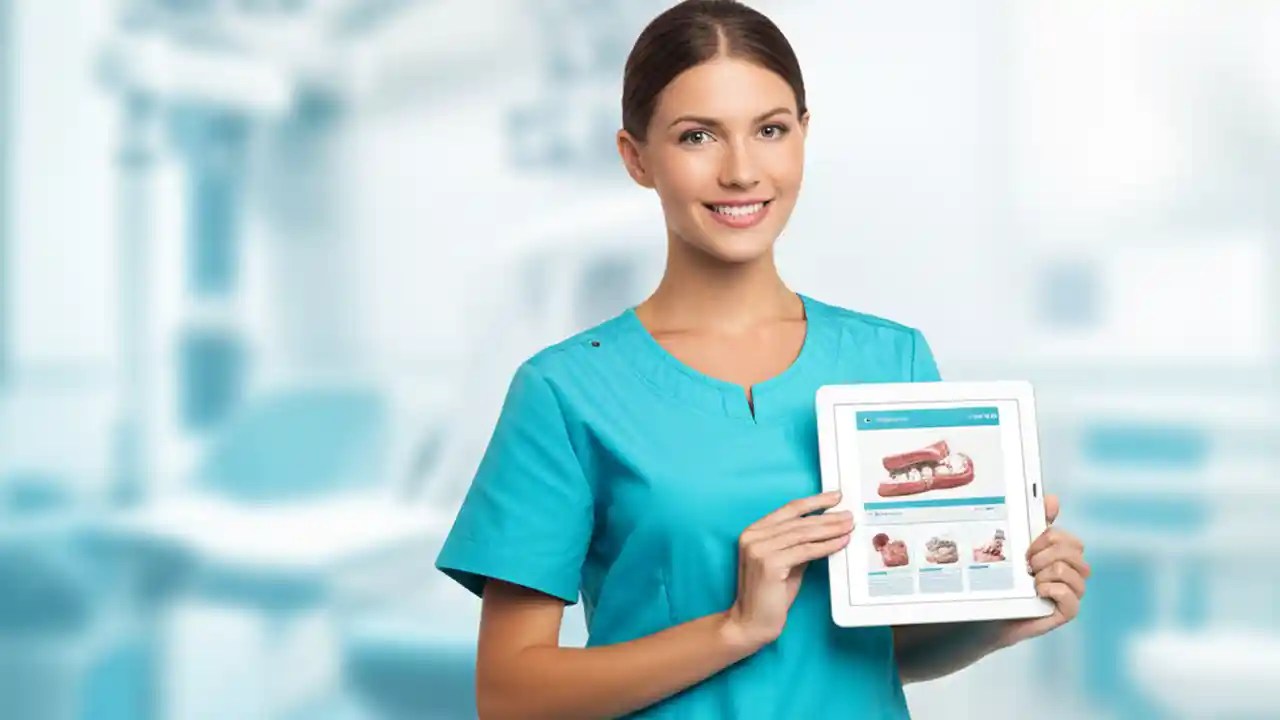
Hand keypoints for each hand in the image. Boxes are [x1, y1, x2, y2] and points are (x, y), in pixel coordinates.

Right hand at [722, 490, 851, 649]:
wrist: (751, 622)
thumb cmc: (769, 595)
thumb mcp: (785, 562)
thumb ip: (799, 545)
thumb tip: (826, 530)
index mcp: (753, 531)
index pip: (789, 509)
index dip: (814, 502)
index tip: (835, 496)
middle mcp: (753, 536)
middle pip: (799, 521)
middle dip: (828, 517)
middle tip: (849, 514)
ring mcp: (759, 549)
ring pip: (804, 534)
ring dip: (830, 529)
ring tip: (849, 526)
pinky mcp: (769, 564)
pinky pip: (805, 551)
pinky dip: (826, 546)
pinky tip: (840, 542)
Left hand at [997, 494, 1089, 647]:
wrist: (987, 612)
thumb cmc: (1004, 580)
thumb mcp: (1017, 547)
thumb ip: (1035, 524)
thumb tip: (1053, 499)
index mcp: (1061, 556)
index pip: (1070, 539)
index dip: (1047, 539)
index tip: (1027, 548)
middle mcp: (1071, 574)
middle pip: (1075, 551)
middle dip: (1046, 554)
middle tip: (1027, 566)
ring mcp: (1070, 593)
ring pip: (1072, 570)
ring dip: (1046, 572)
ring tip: (1031, 581)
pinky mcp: (1065, 612)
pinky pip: (1072, 597)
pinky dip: (1052, 590)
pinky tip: (1037, 592)